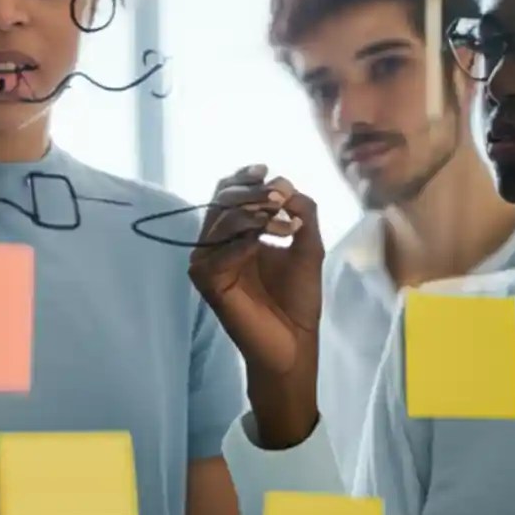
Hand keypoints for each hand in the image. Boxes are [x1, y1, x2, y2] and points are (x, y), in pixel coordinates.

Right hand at [188, 164, 323, 375]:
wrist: (295, 341)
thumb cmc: (299, 298)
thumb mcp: (308, 246)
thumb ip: (302, 212)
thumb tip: (284, 183)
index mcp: (238, 231)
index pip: (230, 193)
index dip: (245, 178)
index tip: (267, 172)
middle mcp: (218, 241)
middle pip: (222, 200)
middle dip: (253, 193)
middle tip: (280, 198)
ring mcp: (209, 261)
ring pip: (221, 220)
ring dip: (253, 214)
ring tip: (285, 226)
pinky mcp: (206, 280)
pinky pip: (217, 252)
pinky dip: (241, 243)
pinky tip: (261, 244)